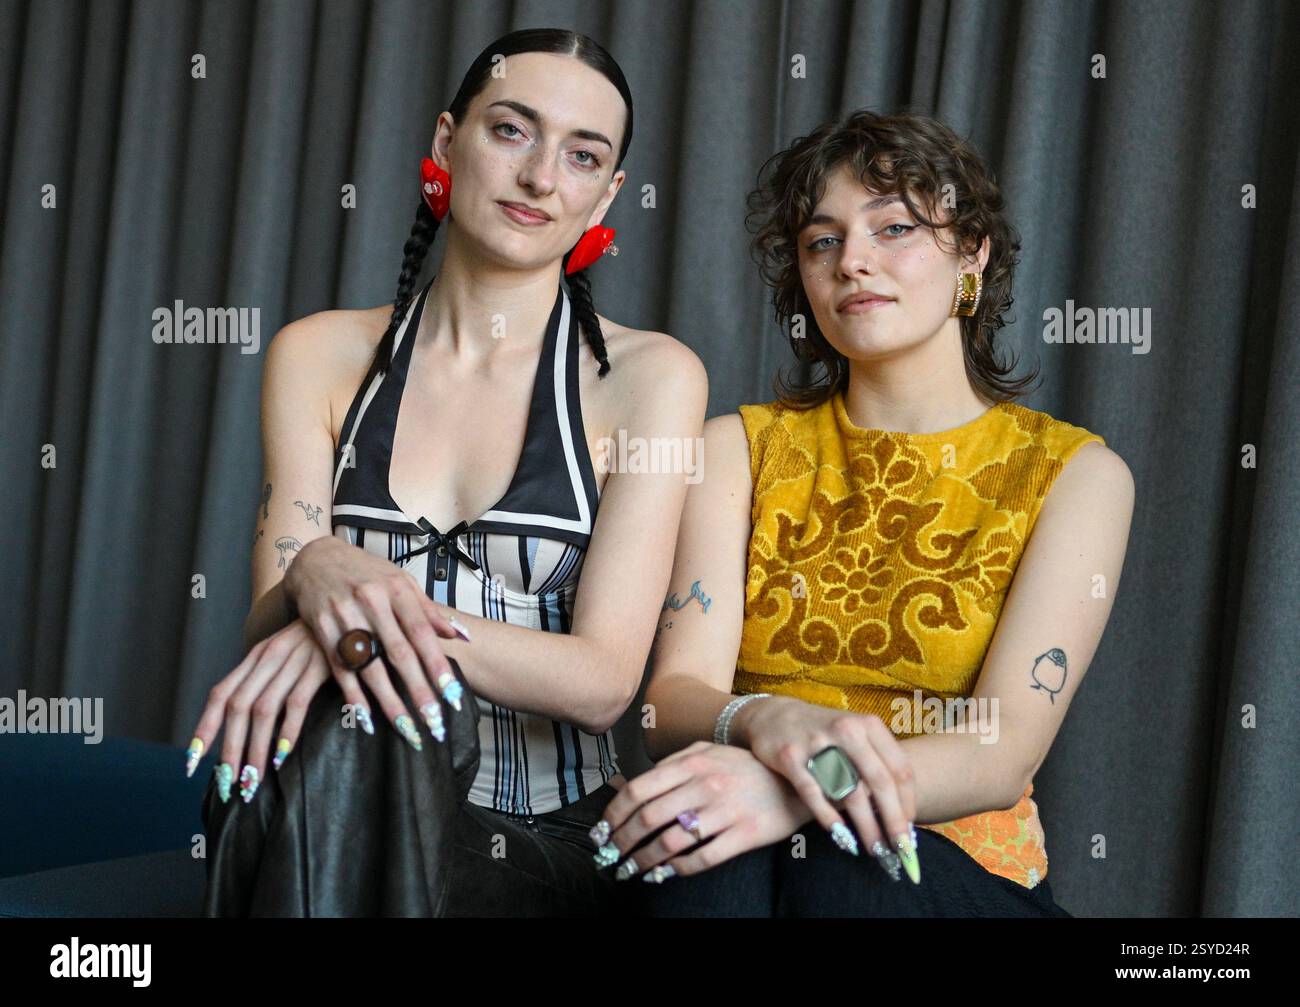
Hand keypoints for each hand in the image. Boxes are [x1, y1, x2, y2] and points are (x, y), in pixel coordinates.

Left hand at [187, 618, 333, 801]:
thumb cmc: (318, 642)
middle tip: (230, 782)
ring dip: (256, 748)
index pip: (220, 693)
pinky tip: (282, 755)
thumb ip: (265, 679)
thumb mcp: (285, 655)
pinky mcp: (319, 666)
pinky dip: (287, 731)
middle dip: (231, 747)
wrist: (349, 611)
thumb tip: (245, 722)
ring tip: (254, 778)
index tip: (192, 760)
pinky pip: (296, 703)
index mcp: (256, 656)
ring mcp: (293, 660)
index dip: (205, 727)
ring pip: (263, 710)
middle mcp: (268, 657)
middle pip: (238, 706)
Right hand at [283, 535, 468, 745]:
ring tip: (406, 728)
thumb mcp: (400, 581)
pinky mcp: (321, 627)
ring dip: (389, 700)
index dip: (437, 664)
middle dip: (418, 690)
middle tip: (434, 721)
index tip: (452, 694)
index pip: (421, 632)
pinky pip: (339, 667)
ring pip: (369, 666)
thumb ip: (428, 610)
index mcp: (396, 589)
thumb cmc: (367, 573)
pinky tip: (366, 717)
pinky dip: (353, 694)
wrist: (316, 557)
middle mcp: (371, 601)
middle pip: (398, 653)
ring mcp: (343, 614)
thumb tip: (459, 635)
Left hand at [592, 741, 813, 880]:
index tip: (602, 831)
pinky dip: (678, 868)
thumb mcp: (706, 753)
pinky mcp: (745, 834)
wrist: (795, 778)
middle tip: (611, 856)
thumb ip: (670, 766)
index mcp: (692, 763)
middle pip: (650, 818)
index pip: (640, 790)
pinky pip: (703, 857)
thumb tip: (629, 787)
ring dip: (645, 860)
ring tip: (632, 870)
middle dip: (623, 841)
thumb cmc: (742, 766)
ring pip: (672, 841)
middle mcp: (706, 785)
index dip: (615, 813)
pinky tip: (666, 872)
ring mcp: (726, 810)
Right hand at [733, 696, 918, 878]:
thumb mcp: (855, 734)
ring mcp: (816, 743)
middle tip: (901, 849)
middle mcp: (846, 730)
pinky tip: (842, 837)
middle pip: (879, 782)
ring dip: (865, 826)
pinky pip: (814, 794)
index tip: (911, 828)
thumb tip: (903, 810)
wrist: (773, 715)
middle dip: (894, 820)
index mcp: (868, 725)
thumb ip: (878, 763)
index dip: (908, 802)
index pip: (900, 768)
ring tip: (874, 849)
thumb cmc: (824, 734)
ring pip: (848, 792)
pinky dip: (829, 818)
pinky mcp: (790, 756)